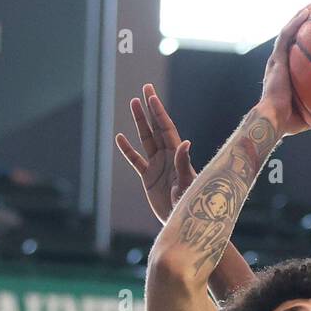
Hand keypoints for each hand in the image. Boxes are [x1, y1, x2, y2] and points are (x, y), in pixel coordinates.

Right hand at [116, 86, 196, 224]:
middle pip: (156, 128)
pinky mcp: (149, 178)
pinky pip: (136, 161)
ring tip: (133, 103)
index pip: (166, 129)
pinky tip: (120, 137)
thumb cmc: (190, 205)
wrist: (183, 223)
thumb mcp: (187, 184)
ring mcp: (157, 167)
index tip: (151, 95)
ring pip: (146, 139)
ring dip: (139, 122)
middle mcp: (167, 158)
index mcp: (177, 157)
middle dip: (151, 108)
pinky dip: (127, 150)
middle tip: (145, 88)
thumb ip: (184, 164)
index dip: (159, 112)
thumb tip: (186, 142)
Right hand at [260, 6, 310, 137]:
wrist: (274, 119)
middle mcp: (281, 64)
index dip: (306, 44)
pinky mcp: (276, 59)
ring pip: (288, 33)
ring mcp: (278, 60)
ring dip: (299, 18)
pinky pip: (286, 35)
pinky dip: (296, 22)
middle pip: (292, 40)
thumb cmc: (291, 121)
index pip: (297, 55)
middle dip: (303, 26)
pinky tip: (306, 12)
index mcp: (287, 74)